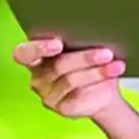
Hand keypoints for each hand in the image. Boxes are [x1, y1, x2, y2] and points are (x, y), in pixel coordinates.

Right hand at [13, 38, 127, 118]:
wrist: (102, 92)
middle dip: (84, 58)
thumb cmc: (88, 64)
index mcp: (35, 57)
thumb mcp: (82, 48)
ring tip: (115, 65)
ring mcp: (47, 95)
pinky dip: (98, 84)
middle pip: (57, 65)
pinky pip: (78, 95)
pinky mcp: (61, 108)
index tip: (58, 43)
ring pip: (71, 80)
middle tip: (106, 53)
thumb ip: (77, 40)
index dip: (38, 48)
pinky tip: (111, 76)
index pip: (23, 53)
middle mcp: (37, 77)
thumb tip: (92, 30)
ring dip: (97, 71)